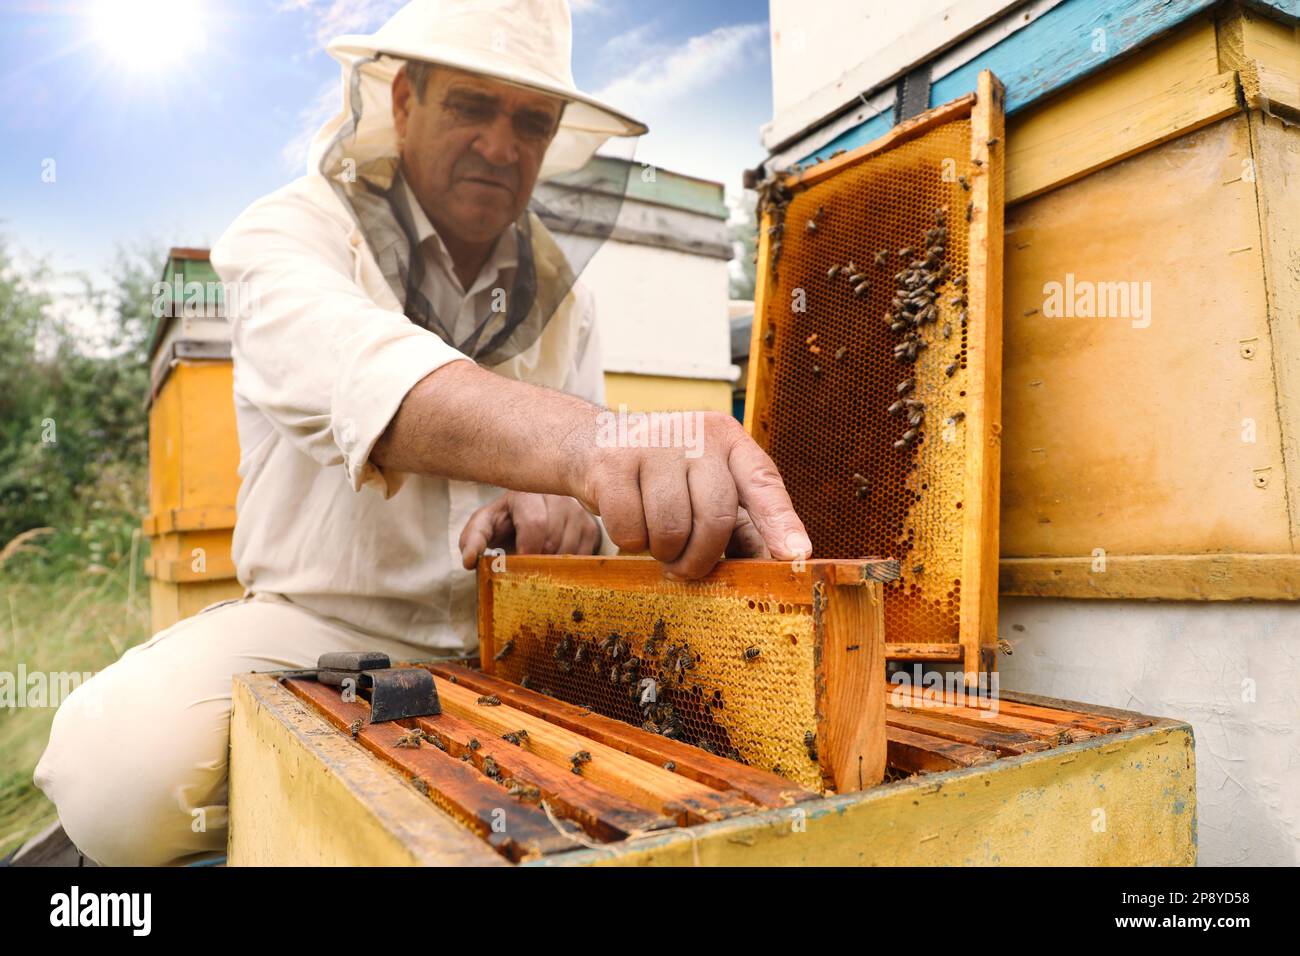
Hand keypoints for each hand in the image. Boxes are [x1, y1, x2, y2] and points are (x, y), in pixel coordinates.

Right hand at [373, 363, 810, 579]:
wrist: (589, 443)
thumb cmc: (660, 476)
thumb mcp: (702, 483)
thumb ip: (738, 519)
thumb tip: (776, 564)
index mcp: (726, 438)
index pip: (762, 481)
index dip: (781, 522)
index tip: (796, 556)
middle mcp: (694, 433)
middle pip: (715, 516)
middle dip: (702, 557)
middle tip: (687, 568)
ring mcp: (650, 445)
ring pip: (671, 529)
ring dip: (662, 551)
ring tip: (654, 538)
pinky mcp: (609, 463)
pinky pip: (630, 531)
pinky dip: (628, 543)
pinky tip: (626, 523)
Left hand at [458, 491, 601, 569]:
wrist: (527, 518)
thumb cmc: (504, 524)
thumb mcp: (484, 527)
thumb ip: (473, 540)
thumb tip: (470, 560)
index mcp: (527, 492)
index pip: (535, 523)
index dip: (527, 549)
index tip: (520, 561)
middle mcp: (557, 495)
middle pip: (552, 542)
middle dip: (536, 560)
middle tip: (526, 565)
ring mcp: (577, 510)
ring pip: (569, 551)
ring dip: (551, 565)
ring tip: (539, 560)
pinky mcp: (591, 526)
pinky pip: (583, 555)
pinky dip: (567, 565)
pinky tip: (555, 559)